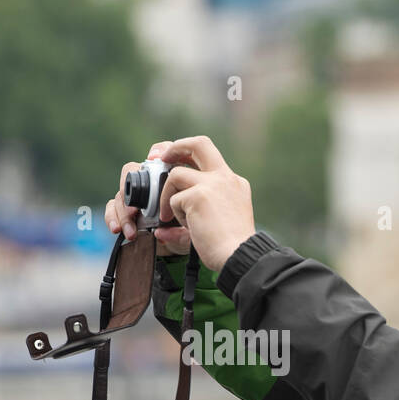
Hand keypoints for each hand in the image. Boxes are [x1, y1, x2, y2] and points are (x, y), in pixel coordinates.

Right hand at [103, 140, 192, 256]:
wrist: (180, 250)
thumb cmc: (190, 233)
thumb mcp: (192, 232)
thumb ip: (181, 234)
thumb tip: (160, 233)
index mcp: (173, 178)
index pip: (164, 154)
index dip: (160, 151)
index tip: (154, 158)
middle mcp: (152, 182)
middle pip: (134, 170)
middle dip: (131, 187)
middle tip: (135, 210)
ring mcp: (137, 196)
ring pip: (121, 192)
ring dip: (123, 212)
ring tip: (131, 232)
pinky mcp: (126, 210)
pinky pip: (112, 207)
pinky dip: (112, 217)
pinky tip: (117, 229)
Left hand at [155, 135, 255, 272]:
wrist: (239, 256)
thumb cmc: (232, 245)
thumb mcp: (223, 219)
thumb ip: (204, 209)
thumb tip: (168, 218)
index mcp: (234, 182)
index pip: (209, 157)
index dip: (189, 155)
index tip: (173, 161)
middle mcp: (225, 178)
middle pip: (199, 143)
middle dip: (175, 147)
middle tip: (159, 158)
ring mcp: (213, 184)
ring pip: (176, 174)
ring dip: (168, 194)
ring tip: (170, 215)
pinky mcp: (199, 196)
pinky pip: (174, 199)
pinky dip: (173, 213)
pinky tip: (186, 227)